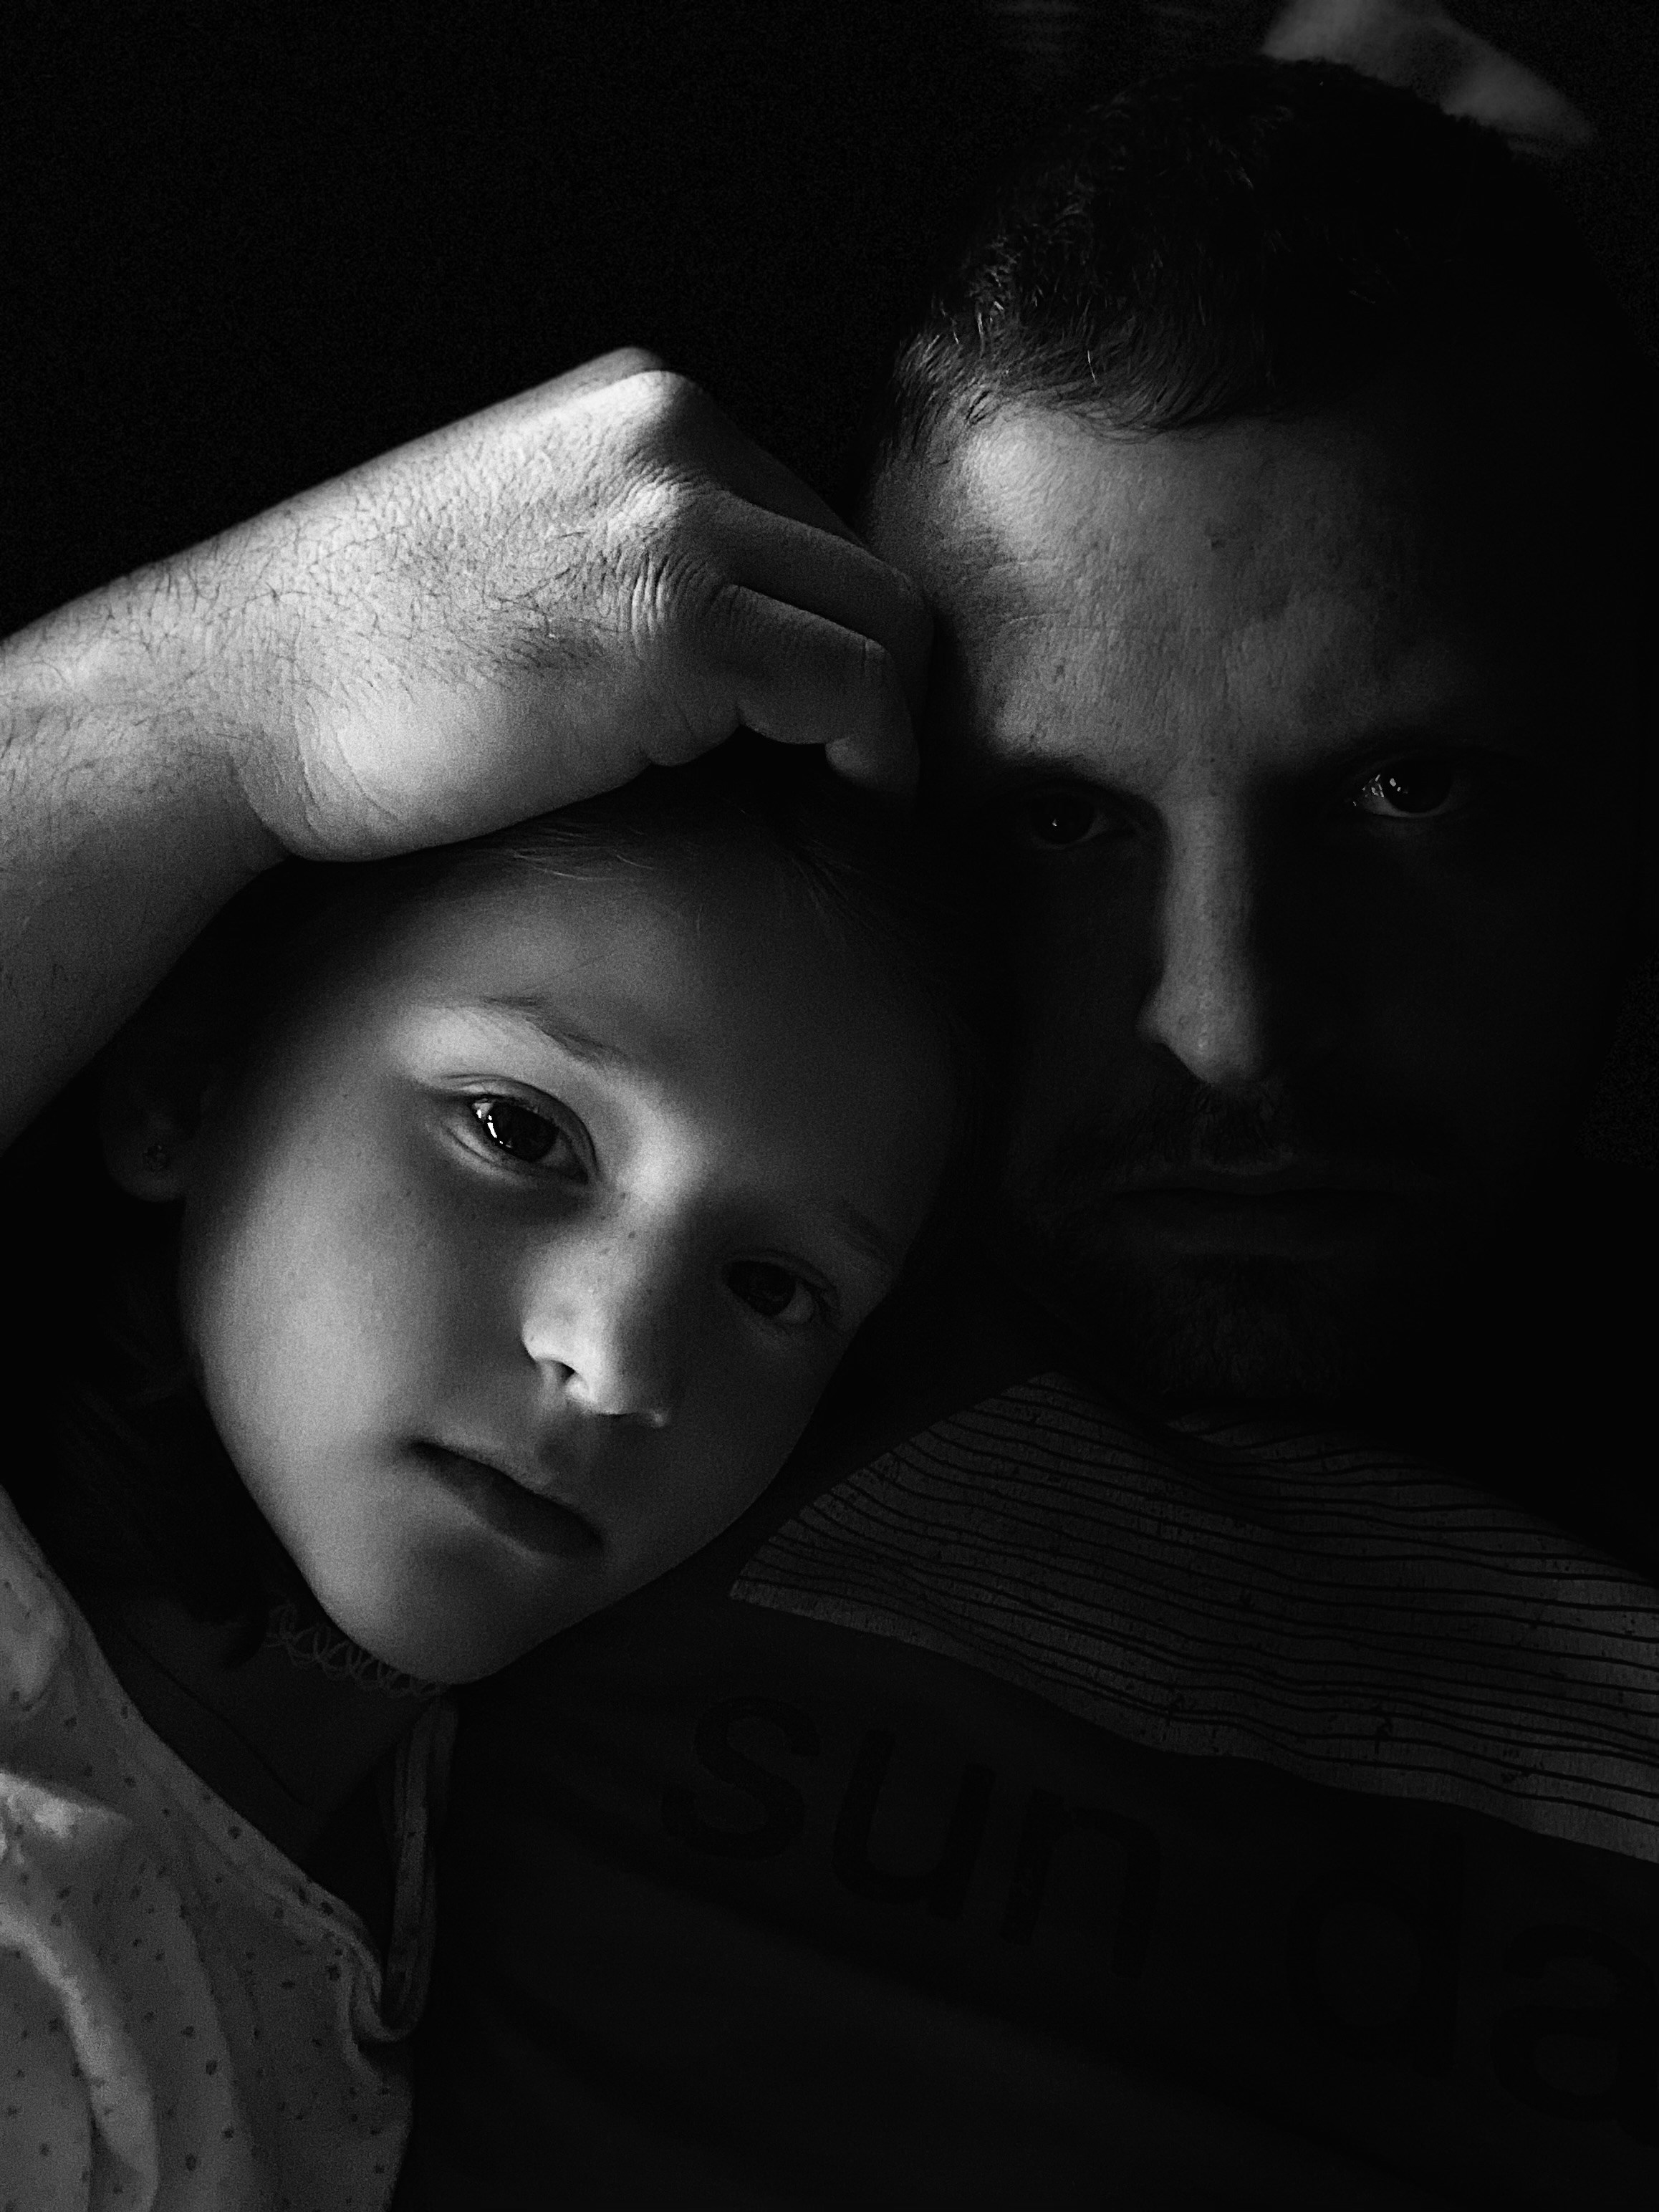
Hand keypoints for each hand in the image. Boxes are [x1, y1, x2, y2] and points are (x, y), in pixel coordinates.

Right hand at [190, 348, 929, 859]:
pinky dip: (877, 757)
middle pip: (860, 565)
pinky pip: (859, 687)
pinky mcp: (685, 621)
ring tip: (850, 801)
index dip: (827, 634)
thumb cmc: (356, 660)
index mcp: (639, 406)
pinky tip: (843, 807)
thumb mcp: (517, 555)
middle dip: (874, 679)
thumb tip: (741, 655)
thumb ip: (632, 559)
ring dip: (886, 725)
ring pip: (885, 622)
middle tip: (858, 775)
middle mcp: (674, 434)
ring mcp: (682, 519)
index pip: (806, 521)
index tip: (822, 727)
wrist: (234, 695)